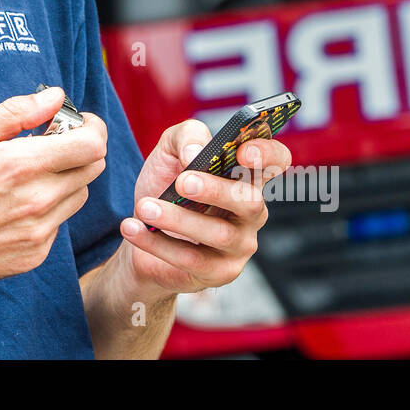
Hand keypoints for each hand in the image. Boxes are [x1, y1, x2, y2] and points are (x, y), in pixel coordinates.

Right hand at [0, 86, 107, 287]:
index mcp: (21, 166)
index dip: (92, 128)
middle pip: (92, 168)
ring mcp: (37, 233)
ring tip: (26, 176)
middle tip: (49, 144)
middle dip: (80, 149)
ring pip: (78, 195)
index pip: (92, 145)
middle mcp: (37, 202)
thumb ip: (16, 113)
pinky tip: (13, 206)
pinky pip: (58, 223)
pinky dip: (46, 209)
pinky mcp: (33, 256)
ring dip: (64, 179)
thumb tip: (56, 97)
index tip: (77, 122)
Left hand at [114, 118, 290, 297]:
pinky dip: (157, 242)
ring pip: (219, 234)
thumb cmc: (164, 186)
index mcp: (245, 176)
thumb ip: (186, 137)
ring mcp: (239, 244)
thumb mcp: (168, 151)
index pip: (276, 161)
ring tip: (144, 206)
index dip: (268, 155)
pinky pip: (192, 260)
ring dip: (178, 219)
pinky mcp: (220, 272)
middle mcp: (251, 210)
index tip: (243, 151)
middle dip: (216, 190)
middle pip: (249, 201)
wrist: (139, 230)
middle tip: (183, 182)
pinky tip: (133, 227)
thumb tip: (195, 153)